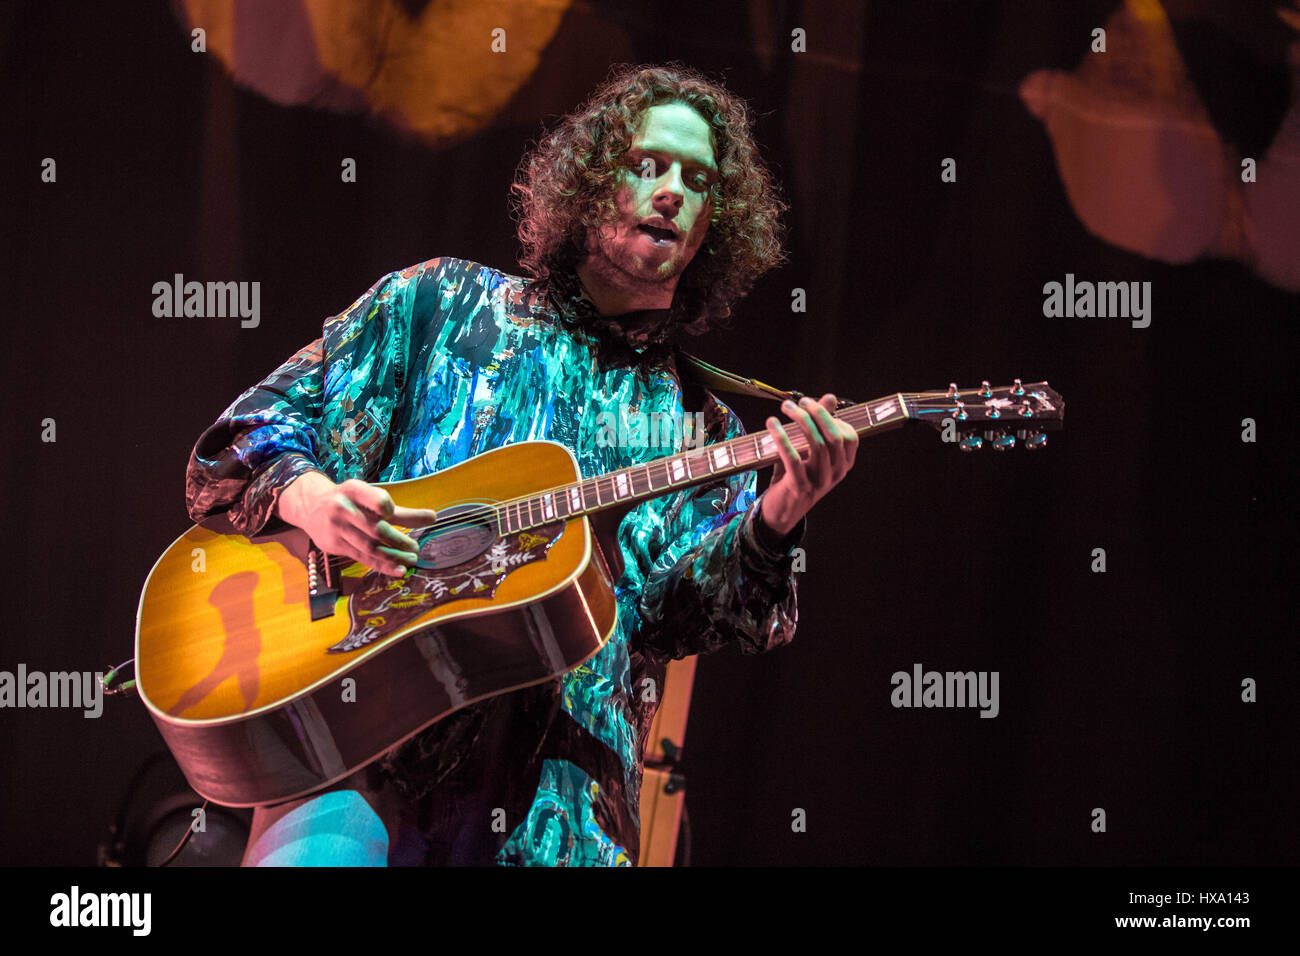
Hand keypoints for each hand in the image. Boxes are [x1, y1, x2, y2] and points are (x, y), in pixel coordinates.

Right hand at [276, 472, 437, 575]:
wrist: (311, 506)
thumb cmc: (350, 501)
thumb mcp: (371, 498)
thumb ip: (401, 511)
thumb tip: (433, 517)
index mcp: (354, 490)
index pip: (377, 500)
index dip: (389, 509)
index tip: (395, 515)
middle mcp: (342, 508)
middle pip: (376, 528)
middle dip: (399, 540)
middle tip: (415, 548)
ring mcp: (337, 528)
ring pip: (369, 546)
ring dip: (393, 556)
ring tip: (411, 560)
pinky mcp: (335, 545)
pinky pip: (362, 558)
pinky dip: (382, 565)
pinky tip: (398, 569)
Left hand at [760, 394, 858, 535]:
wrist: (782, 512)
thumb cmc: (797, 476)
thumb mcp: (810, 451)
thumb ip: (821, 425)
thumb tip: (830, 398)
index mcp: (843, 465)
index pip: (850, 435)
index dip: (831, 416)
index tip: (810, 404)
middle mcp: (836, 474)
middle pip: (834, 437)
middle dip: (817, 414)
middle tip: (798, 402)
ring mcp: (819, 482)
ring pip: (816, 445)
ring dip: (800, 421)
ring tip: (785, 409)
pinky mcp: (800, 487)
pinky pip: (793, 459)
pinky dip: (782, 438)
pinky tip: (772, 424)